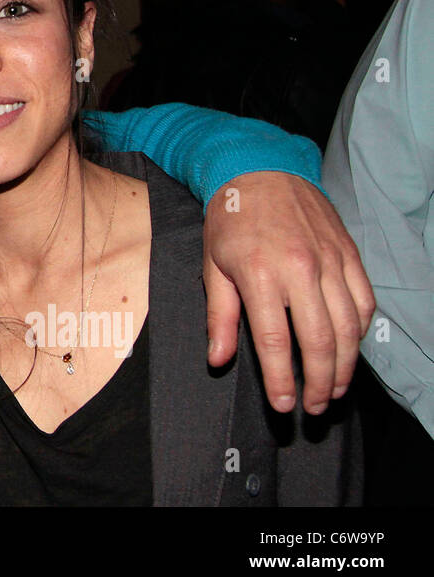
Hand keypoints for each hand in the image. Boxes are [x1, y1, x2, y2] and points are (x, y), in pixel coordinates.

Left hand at [203, 171, 374, 413]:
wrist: (259, 170)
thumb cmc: (230, 220)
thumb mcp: (212, 266)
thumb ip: (220, 316)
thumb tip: (219, 359)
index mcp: (260, 274)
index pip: (276, 342)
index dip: (281, 380)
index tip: (283, 405)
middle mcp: (300, 269)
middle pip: (320, 340)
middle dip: (320, 382)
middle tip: (315, 407)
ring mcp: (330, 260)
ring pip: (349, 326)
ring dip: (346, 365)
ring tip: (335, 388)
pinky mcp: (348, 254)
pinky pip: (363, 300)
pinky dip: (359, 330)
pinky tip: (349, 347)